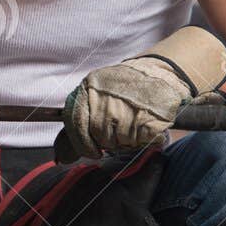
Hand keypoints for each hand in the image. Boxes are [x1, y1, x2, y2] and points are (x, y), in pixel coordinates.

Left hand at [56, 26, 225, 160]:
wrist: (163, 71)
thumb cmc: (129, 84)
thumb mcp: (99, 89)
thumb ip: (83, 115)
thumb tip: (62, 154)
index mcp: (90, 88)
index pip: (77, 125)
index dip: (82, 144)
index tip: (91, 151)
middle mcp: (106, 100)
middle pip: (99, 136)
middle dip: (109, 140)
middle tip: (121, 131)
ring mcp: (127, 111)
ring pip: (120, 142)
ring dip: (129, 140)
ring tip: (136, 123)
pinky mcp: (148, 121)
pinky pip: (142, 142)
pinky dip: (146, 139)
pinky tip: (147, 125)